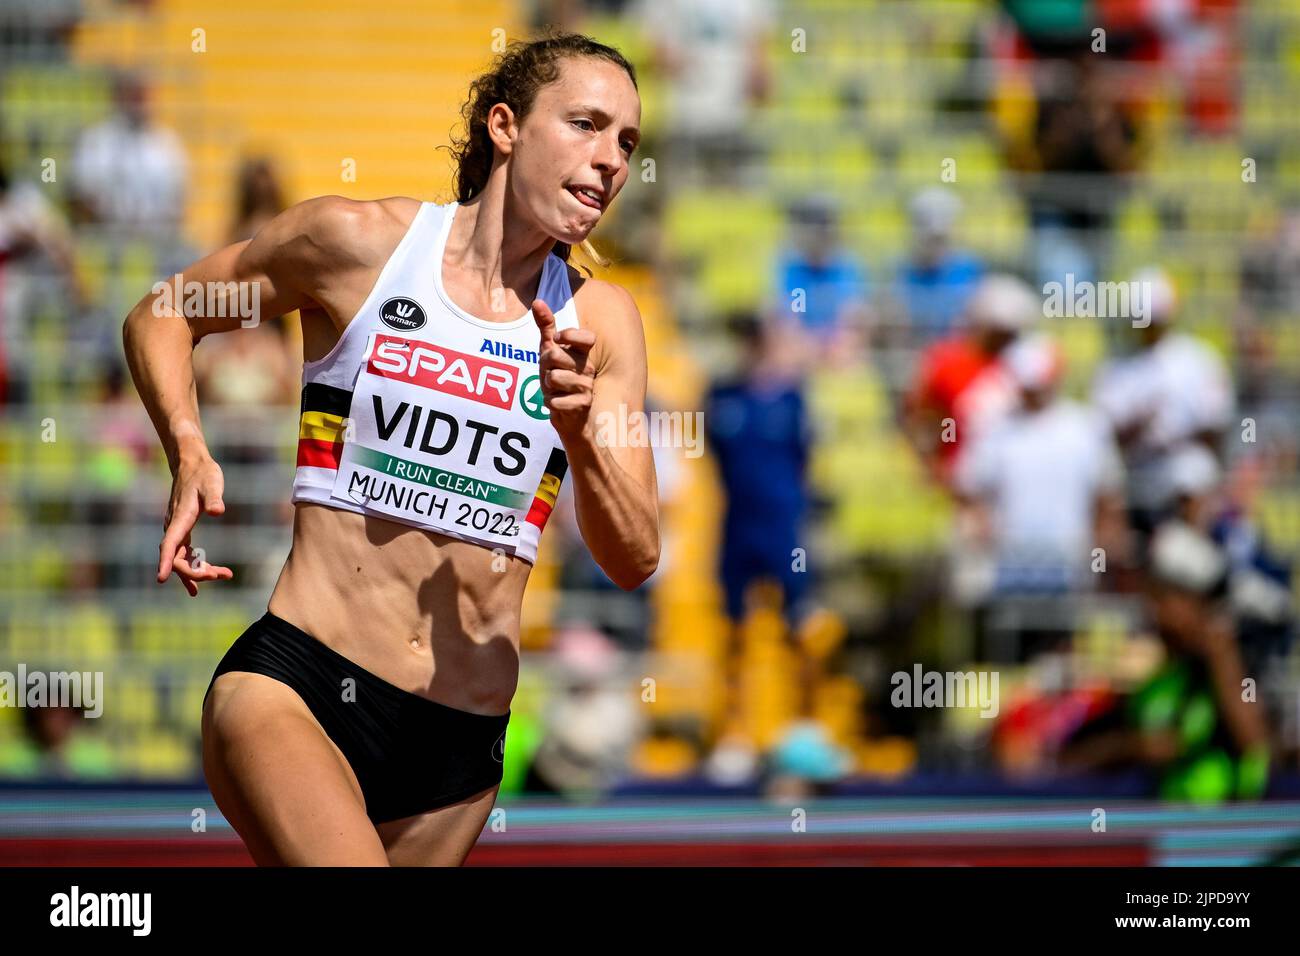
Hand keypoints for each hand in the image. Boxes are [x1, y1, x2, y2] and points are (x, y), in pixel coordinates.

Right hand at [158, 452, 232, 595]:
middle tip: (221, 574)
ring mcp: (177, 529)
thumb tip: (217, 511)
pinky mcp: (182, 529)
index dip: (165, 562)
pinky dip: (194, 565)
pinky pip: (184, 554)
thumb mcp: (212, 483)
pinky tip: (205, 575)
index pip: (169, 544)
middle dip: (195, 571)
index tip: (161, 579)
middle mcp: (174, 526)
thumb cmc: (204, 474)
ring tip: (223, 575)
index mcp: (180, 518)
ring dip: (198, 570)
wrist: (192, 464)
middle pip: (177, 558)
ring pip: (181, 558)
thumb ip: (214, 498)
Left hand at [533, 298, 596, 443]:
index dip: (568, 336)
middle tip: (550, 373)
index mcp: (583, 353)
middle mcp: (588, 368)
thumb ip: (546, 327)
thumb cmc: (559, 379)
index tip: (556, 340)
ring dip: (547, 385)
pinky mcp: (581, 405)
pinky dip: (550, 403)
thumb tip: (537, 301)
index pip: (587, 337)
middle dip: (544, 365)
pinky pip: (555, 400)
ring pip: (554, 377)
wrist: (568, 415)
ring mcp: (586, 387)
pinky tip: (558, 403)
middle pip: (555, 355)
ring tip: (554, 389)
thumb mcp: (550, 351)